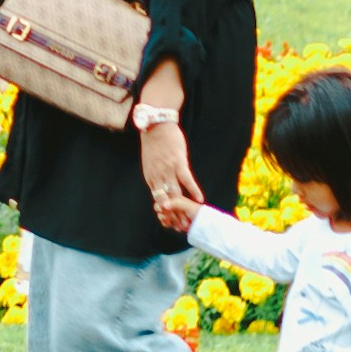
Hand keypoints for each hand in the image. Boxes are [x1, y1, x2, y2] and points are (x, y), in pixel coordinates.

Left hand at [132, 100, 193, 223]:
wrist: (156, 125)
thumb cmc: (154, 143)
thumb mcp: (150, 163)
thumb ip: (156, 176)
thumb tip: (162, 187)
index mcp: (151, 178)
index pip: (158, 200)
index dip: (166, 212)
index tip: (172, 222)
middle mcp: (158, 177)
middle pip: (167, 201)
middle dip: (175, 215)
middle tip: (184, 226)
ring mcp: (168, 170)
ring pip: (177, 193)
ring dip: (185, 207)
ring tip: (193, 218)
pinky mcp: (178, 163)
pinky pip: (187, 180)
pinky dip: (194, 191)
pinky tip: (200, 199)